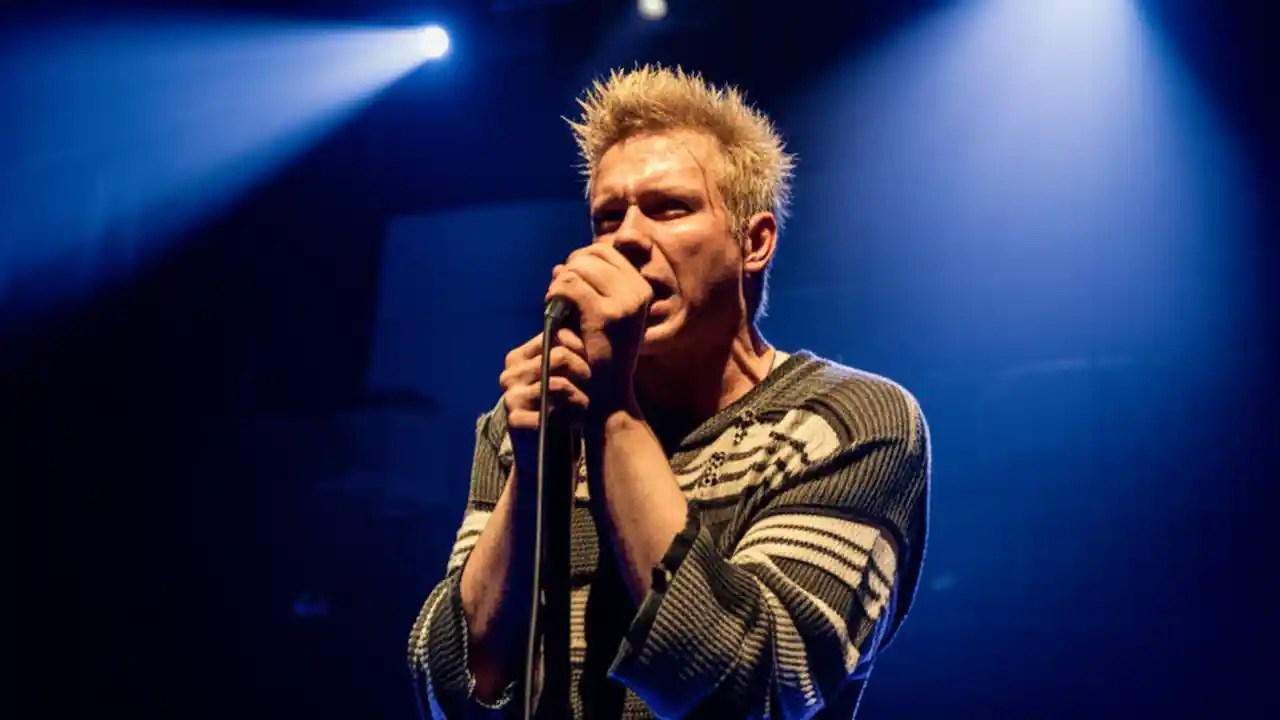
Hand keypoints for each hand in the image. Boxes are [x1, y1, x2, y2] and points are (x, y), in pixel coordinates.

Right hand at [499, 327, 590, 478]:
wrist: (545, 459)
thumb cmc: (560, 413)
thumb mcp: (562, 378)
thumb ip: (566, 354)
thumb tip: (587, 324)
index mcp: (517, 358)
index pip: (552, 335)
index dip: (580, 344)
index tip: (597, 358)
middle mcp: (509, 374)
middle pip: (559, 354)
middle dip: (585, 368)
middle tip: (596, 384)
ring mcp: (510, 397)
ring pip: (559, 381)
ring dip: (581, 393)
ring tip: (587, 403)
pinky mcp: (515, 420)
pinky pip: (553, 406)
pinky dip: (572, 412)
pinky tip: (578, 419)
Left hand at [545, 244, 651, 415]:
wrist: (607, 394)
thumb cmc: (599, 355)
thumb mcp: (602, 316)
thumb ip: (588, 288)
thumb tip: (560, 266)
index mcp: (641, 288)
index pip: (606, 250)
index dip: (581, 258)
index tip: (569, 278)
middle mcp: (638, 292)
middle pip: (593, 254)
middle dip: (570, 267)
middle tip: (558, 290)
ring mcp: (624, 304)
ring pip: (580, 268)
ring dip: (560, 282)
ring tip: (554, 301)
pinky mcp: (605, 316)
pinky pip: (572, 286)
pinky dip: (556, 292)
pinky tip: (552, 307)